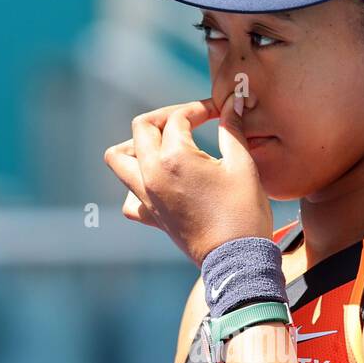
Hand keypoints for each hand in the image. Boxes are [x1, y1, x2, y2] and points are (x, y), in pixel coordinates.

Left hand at [103, 93, 274, 266]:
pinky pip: (129, 197)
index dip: (200, 108)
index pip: (179, 117)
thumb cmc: (245, 213)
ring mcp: (148, 198)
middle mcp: (152, 175)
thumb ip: (233, 129)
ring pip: (118, 160)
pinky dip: (136, 185)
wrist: (238, 261)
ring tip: (164, 146)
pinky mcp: (152, 217)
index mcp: (174, 158)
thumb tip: (232, 101)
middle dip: (166, 117)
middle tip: (190, 120)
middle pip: (141, 128)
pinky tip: (160, 182)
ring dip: (137, 145)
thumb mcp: (243, 165)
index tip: (220, 112)